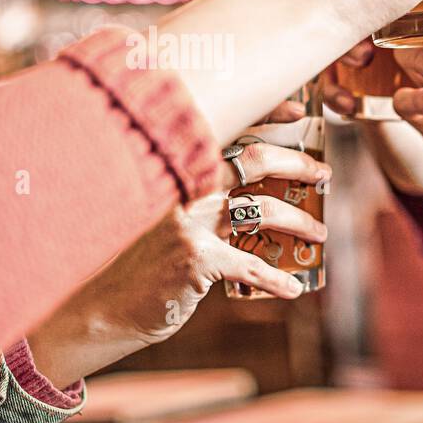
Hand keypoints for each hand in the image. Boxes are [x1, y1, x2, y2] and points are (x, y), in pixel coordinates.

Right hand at [27, 146, 329, 386]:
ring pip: (263, 208)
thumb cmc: (136, 263)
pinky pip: (253, 264)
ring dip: (300, 221)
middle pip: (254, 159)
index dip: (267, 116)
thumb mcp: (163, 219)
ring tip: (320, 234)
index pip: (226, 130)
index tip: (298, 113)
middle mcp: (181, 185)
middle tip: (324, 174)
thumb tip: (254, 193)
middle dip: (297, 163)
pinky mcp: (197, 258)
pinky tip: (294, 289)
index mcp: (174, 168)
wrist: (99, 309)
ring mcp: (189, 220)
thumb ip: (198, 199)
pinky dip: (278, 278)